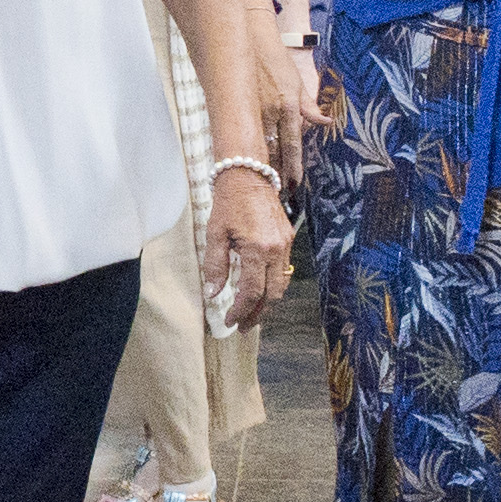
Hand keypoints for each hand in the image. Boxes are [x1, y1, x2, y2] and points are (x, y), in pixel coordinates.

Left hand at [199, 171, 290, 330]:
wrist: (248, 175)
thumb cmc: (228, 203)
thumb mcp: (215, 234)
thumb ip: (215, 266)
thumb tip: (213, 294)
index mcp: (257, 249)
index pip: (251, 292)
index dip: (241, 310)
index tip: (229, 321)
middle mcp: (276, 249)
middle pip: (271, 294)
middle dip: (257, 314)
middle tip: (243, 326)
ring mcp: (285, 244)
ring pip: (281, 284)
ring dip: (267, 302)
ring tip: (251, 313)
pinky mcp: (288, 238)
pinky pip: (283, 270)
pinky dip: (272, 285)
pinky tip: (260, 291)